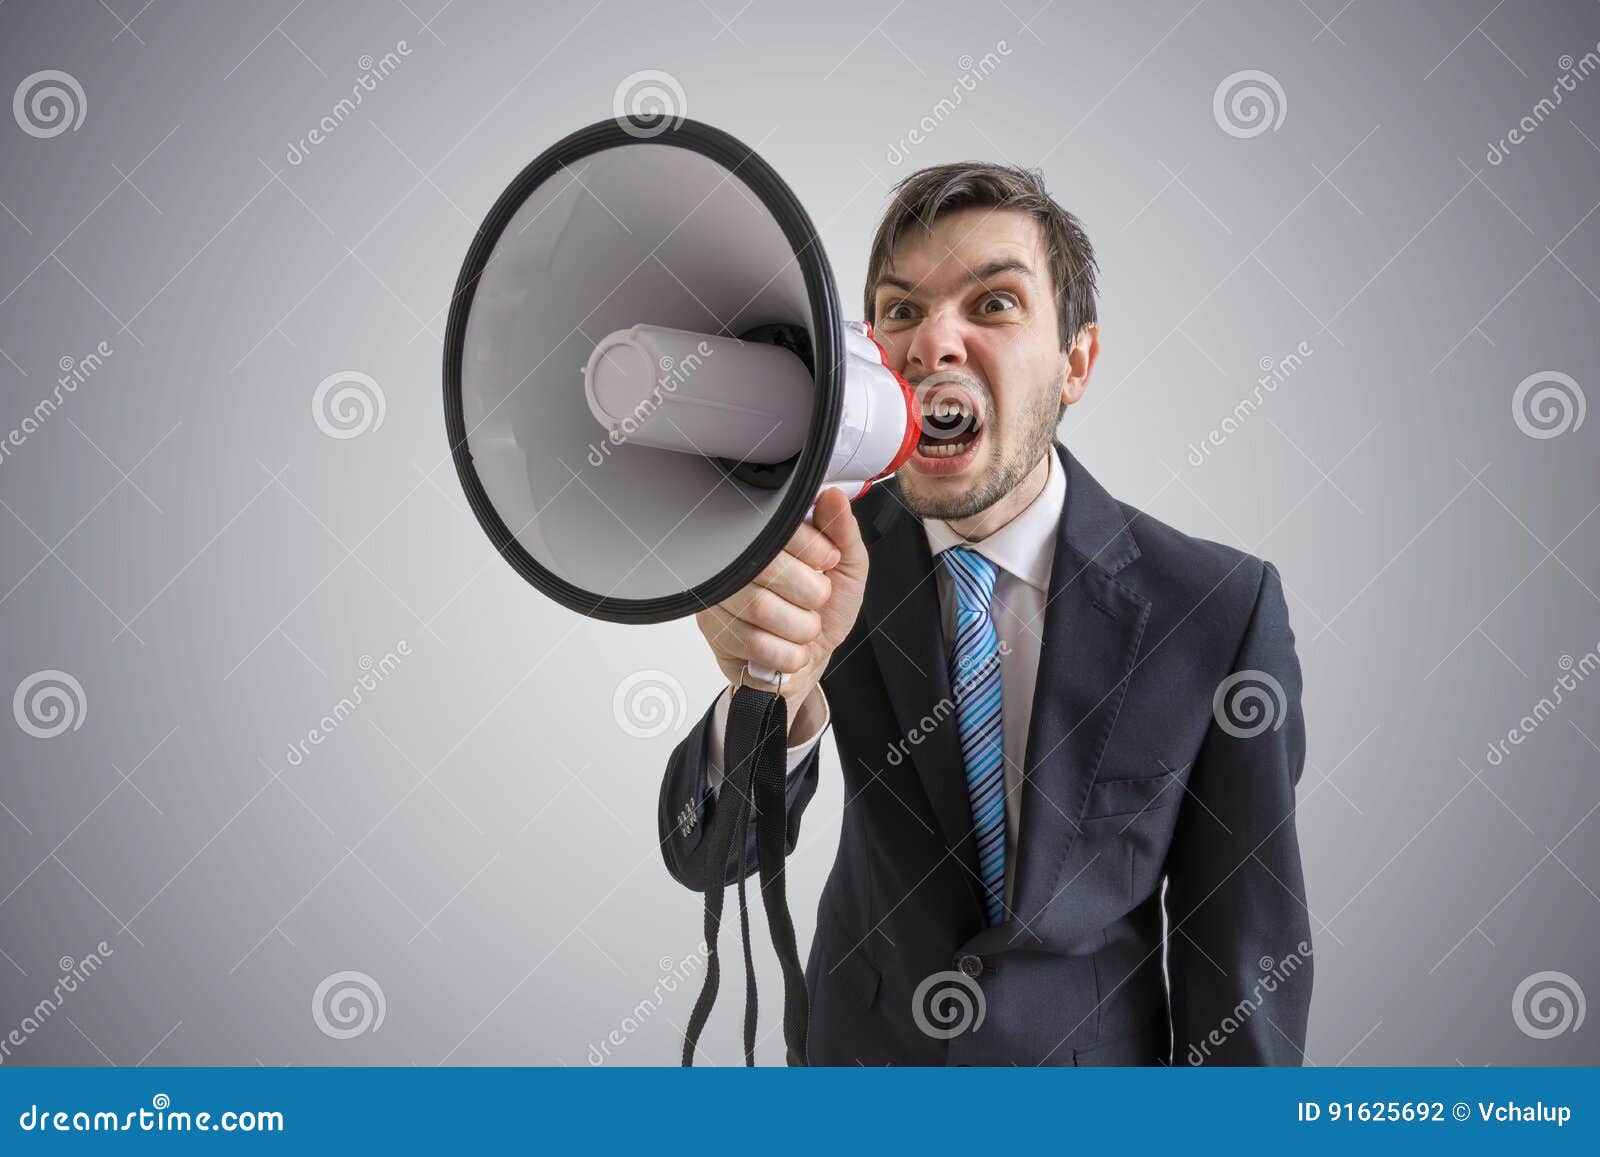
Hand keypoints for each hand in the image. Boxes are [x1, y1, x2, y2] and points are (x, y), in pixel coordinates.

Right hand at [694, 487, 869, 712]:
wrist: (809, 662)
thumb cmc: (826, 611)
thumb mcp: (846, 567)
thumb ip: (842, 532)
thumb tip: (833, 497)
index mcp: (766, 535)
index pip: (777, 525)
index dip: (812, 546)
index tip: (828, 560)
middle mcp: (736, 559)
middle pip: (767, 568)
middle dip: (810, 593)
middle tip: (817, 599)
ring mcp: (720, 594)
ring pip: (759, 607)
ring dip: (800, 626)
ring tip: (805, 627)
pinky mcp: (713, 631)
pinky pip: (752, 642)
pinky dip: (786, 652)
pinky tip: (790, 648)